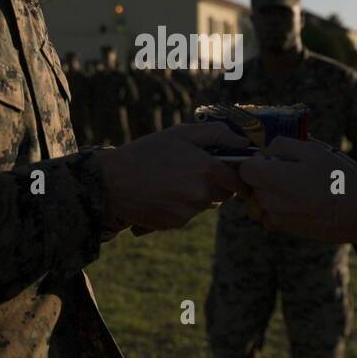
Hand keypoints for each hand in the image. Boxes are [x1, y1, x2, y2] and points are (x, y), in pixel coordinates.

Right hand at [97, 122, 250, 231]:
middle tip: (195, 171)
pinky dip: (182, 206)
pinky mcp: (176, 223)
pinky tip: (164, 194)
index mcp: (207, 169)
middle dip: (216, 184)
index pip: (238, 179)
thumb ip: (216, 134)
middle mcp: (201, 193)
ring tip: (174, 181)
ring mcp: (189, 211)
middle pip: (224, 194)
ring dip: (199, 195)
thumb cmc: (147, 152)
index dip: (236, 175)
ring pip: (206, 204)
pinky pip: (189, 214)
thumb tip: (244, 141)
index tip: (231, 171)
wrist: (112, 182)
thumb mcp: (181, 133)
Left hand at [236, 137, 356, 243]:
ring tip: (297, 188)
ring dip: (270, 193)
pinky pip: (270, 215)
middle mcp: (268, 200)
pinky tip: (300, 202)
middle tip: (292, 171)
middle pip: (251, 184)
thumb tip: (266, 149)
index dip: (256, 160)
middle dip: (265, 175)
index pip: (244, 168)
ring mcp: (275, 217)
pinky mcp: (285, 229)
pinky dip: (278, 208)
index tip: (274, 159)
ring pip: (259, 201)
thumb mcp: (313, 150)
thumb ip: (283, 145)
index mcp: (271, 178)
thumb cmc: (338, 178)